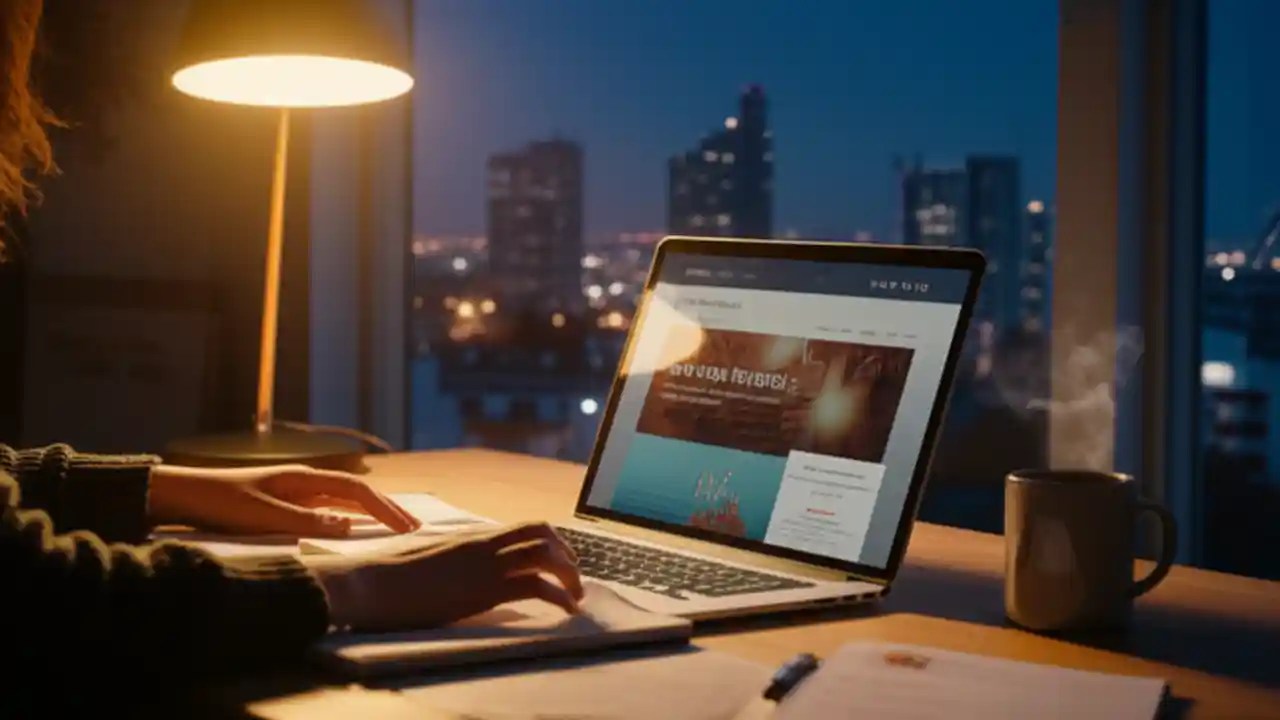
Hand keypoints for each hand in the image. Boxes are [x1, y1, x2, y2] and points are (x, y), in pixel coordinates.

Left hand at [148, 464, 420, 536]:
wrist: (185, 494)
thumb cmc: (221, 503)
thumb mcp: (262, 516)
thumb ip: (305, 520)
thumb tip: (349, 525)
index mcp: (303, 480)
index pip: (357, 492)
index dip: (385, 509)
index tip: (407, 528)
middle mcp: (305, 482)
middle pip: (357, 493)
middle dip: (388, 509)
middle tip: (415, 527)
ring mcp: (296, 491)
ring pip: (345, 500)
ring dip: (372, 513)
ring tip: (396, 526)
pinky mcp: (286, 502)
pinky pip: (329, 508)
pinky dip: (350, 516)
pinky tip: (356, 527)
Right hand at [308, 522, 583, 630]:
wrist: (369, 584)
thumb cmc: (387, 575)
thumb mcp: (426, 556)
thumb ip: (450, 555)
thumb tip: (455, 563)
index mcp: (471, 536)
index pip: (522, 527)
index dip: (550, 541)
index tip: (560, 559)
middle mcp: (483, 544)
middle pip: (541, 533)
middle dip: (567, 553)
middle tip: (575, 577)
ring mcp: (485, 565)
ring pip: (545, 556)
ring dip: (570, 575)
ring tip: (576, 596)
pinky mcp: (483, 589)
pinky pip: (535, 587)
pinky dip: (559, 597)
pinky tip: (567, 610)